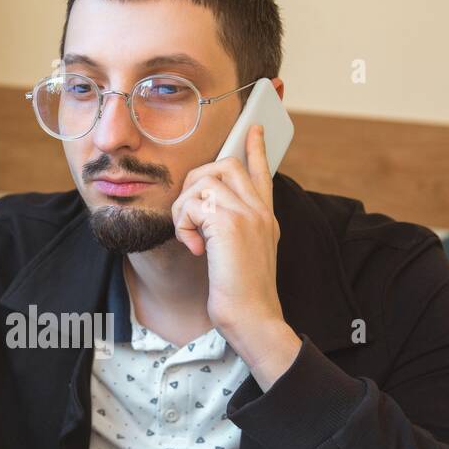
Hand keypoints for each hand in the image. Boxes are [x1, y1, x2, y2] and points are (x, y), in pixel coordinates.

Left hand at [171, 124, 301, 388]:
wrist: (253, 319)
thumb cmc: (242, 297)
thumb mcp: (241, 257)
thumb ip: (232, 232)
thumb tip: (207, 218)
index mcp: (265, 217)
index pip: (261, 172)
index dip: (256, 148)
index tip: (254, 129)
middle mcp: (259, 210)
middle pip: (224, 165)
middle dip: (196, 183)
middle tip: (189, 216)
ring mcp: (247, 213)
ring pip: (203, 181)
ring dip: (185, 209)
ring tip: (192, 239)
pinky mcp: (229, 223)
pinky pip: (192, 204)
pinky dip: (183, 225)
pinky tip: (194, 248)